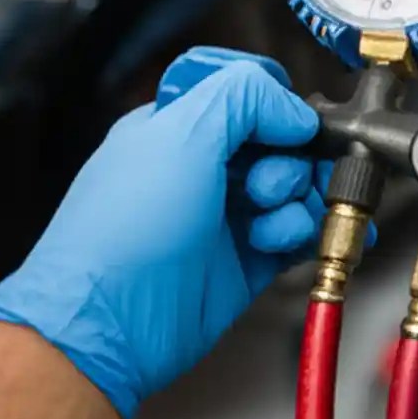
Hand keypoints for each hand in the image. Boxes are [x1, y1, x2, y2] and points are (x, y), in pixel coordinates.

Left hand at [0, 49, 329, 418]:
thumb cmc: (123, 231)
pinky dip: (307, 233)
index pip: (247, 94)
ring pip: (297, 187)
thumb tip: (296, 113)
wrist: (111, 324)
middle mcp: (205, 167)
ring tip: (272, 226)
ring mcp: (227, 214)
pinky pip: (298, 233)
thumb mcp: (181, 135)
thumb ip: (245, 98)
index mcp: (179, 126)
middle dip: (293, 161)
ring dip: (298, 201)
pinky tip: (291, 241)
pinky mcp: (248, 260)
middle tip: (268, 188)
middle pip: (283, 141)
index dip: (277, 106)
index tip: (292, 126)